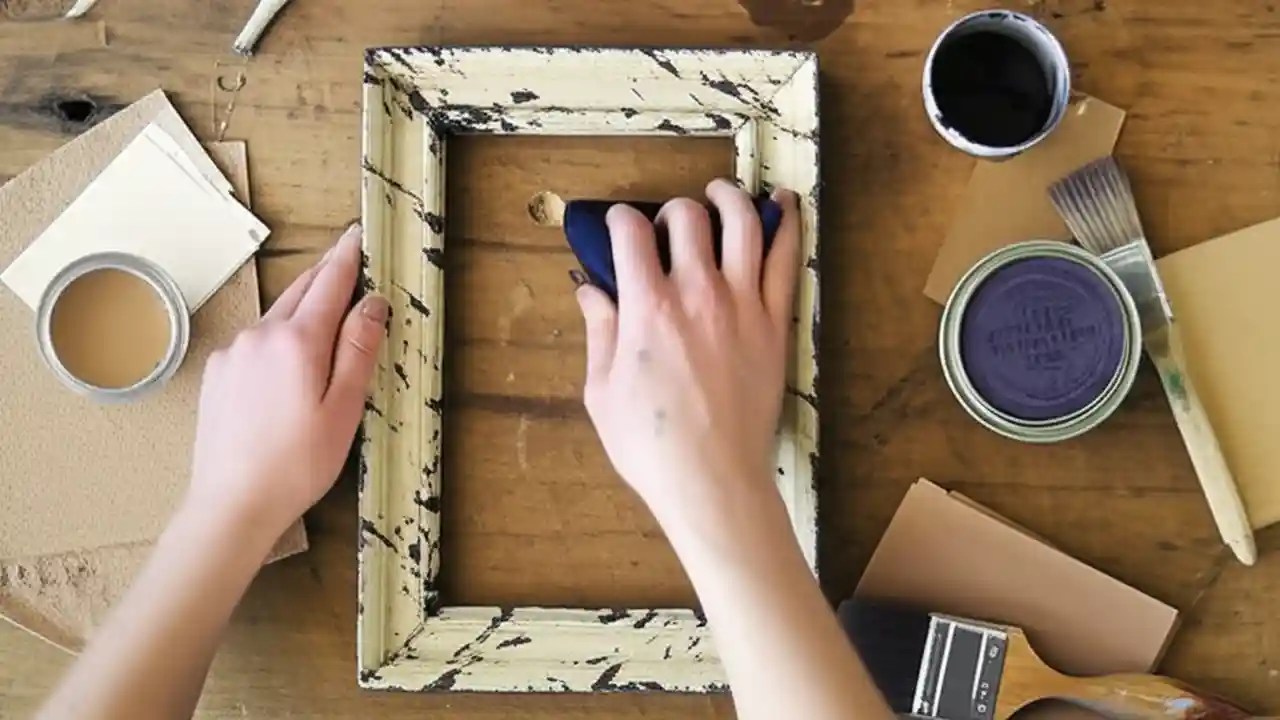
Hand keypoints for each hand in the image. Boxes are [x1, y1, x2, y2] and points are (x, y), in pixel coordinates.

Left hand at [187, 224, 388, 541]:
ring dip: (303, 311)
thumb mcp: (344, 408)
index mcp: (297, 340)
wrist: (230, 505)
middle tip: (351, 266)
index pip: (329, 282)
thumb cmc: (297, 464)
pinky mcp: (217, 374)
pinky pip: (256, 342)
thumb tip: (372, 302)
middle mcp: (259, 335)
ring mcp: (232, 353)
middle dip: (327, 277)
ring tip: (328, 325)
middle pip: (300, 292)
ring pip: (277, 317)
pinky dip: (279, 340)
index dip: (347, 256)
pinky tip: (290, 369)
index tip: (358, 233)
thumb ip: (358, 349)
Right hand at [573, 179, 799, 522]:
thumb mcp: (601, 390)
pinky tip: (784, 204)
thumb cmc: (650, 443)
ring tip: (720, 194)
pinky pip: (786, 259)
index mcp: (647, 308)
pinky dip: (787, 223)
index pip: (631, 232)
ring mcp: (742, 305)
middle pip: (687, 217)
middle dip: (671, 210)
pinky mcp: (774, 324)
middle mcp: (697, 293)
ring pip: (743, 222)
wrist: (712, 479)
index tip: (619, 227)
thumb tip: (590, 291)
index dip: (620, 219)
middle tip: (669, 228)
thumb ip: (599, 331)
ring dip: (728, 198)